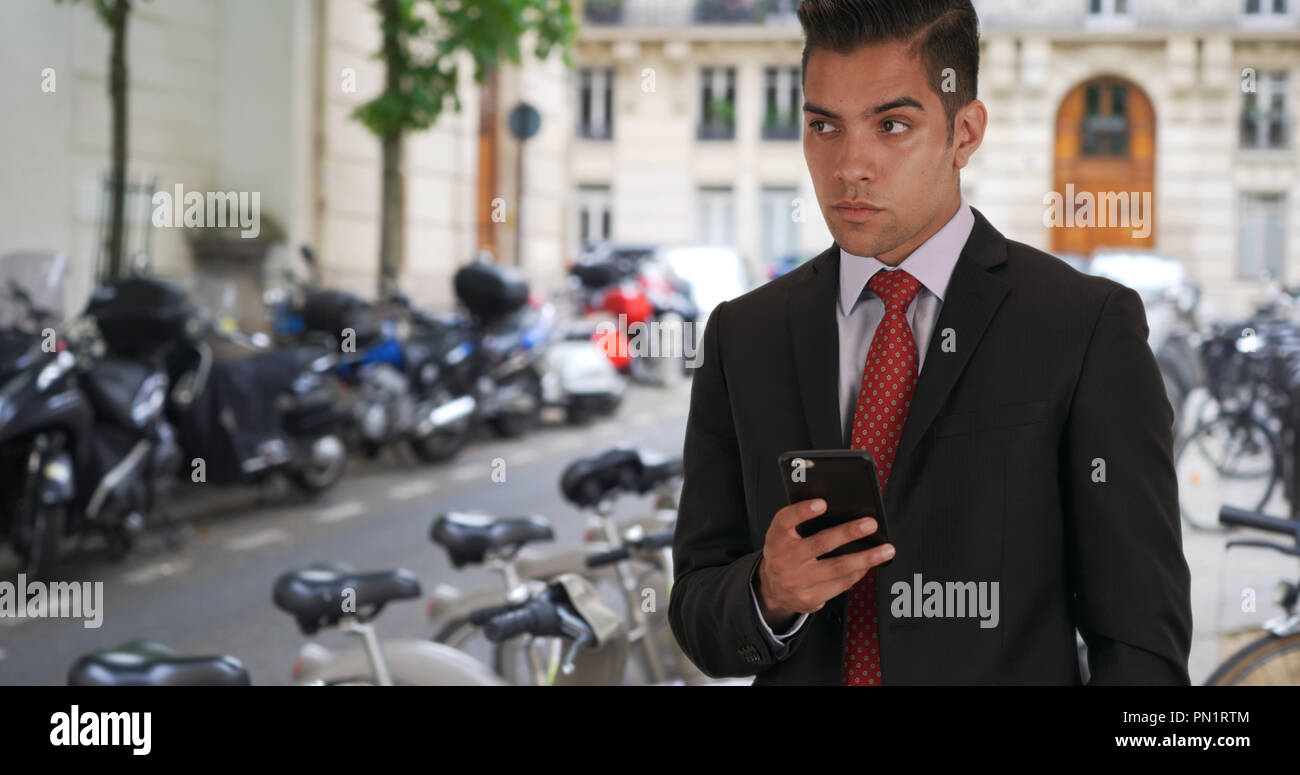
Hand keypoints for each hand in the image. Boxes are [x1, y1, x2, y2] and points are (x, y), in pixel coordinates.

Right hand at [755, 498, 894, 630]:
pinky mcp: (809, 598)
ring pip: (837, 568)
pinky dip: (858, 573)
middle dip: (848, 533)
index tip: (822, 503)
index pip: (785, 520)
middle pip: (820, 544)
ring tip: (885, 550)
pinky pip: (840, 585)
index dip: (803, 511)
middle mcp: (783, 560)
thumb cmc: (784, 552)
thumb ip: (801, 522)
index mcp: (776, 538)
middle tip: (870, 524)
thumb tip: (840, 511)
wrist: (772, 588)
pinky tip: (869, 565)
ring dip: (865, 558)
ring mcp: (796, 582)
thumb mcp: (784, 534)